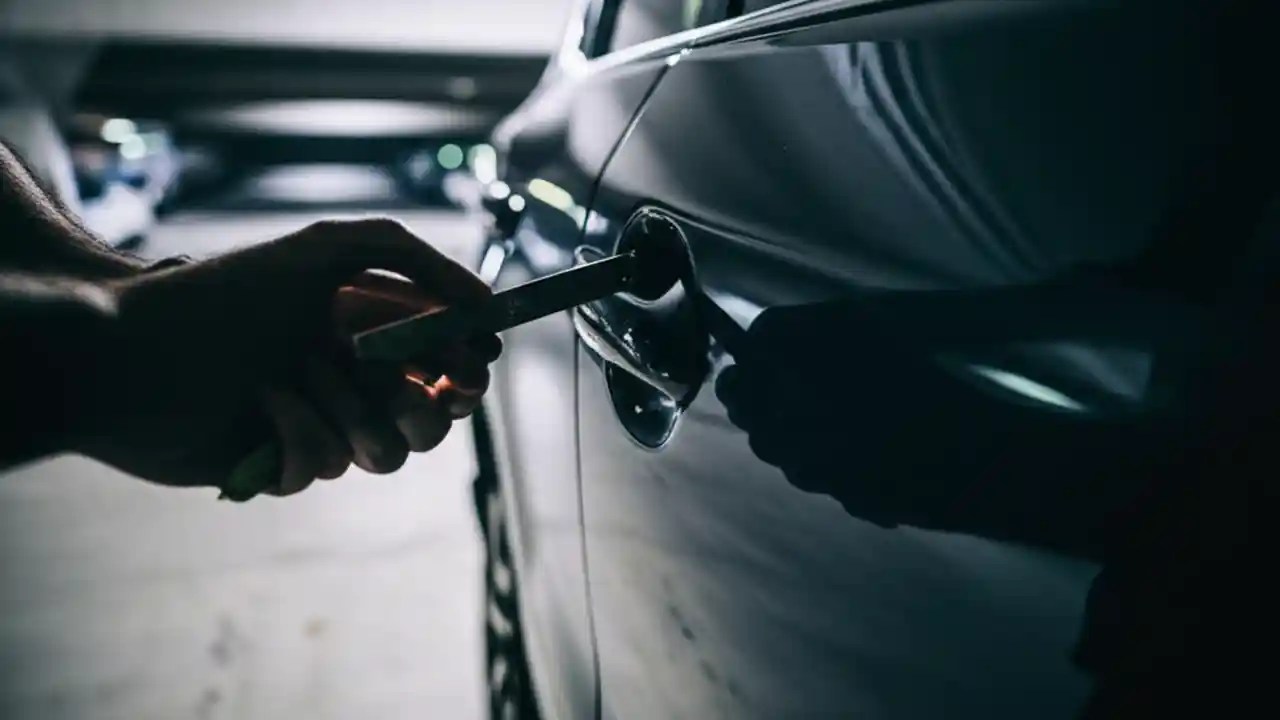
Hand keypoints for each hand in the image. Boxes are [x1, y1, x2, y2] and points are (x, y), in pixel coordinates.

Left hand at [76, 218, 499, 495]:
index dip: (466, 370)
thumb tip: (482, 299)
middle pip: (430, 419)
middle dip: (424, 407)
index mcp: (367, 331)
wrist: (130, 350)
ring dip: (348, 412)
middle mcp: (348, 379)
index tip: (470, 368)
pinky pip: (321, 466)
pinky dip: (296, 431)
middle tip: (405, 390)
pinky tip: (258, 404)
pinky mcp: (278, 464)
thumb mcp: (325, 248)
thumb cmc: (224, 294)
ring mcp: (316, 423)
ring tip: (296, 376)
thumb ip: (412, 259)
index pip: (444, 361)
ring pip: (383, 451)